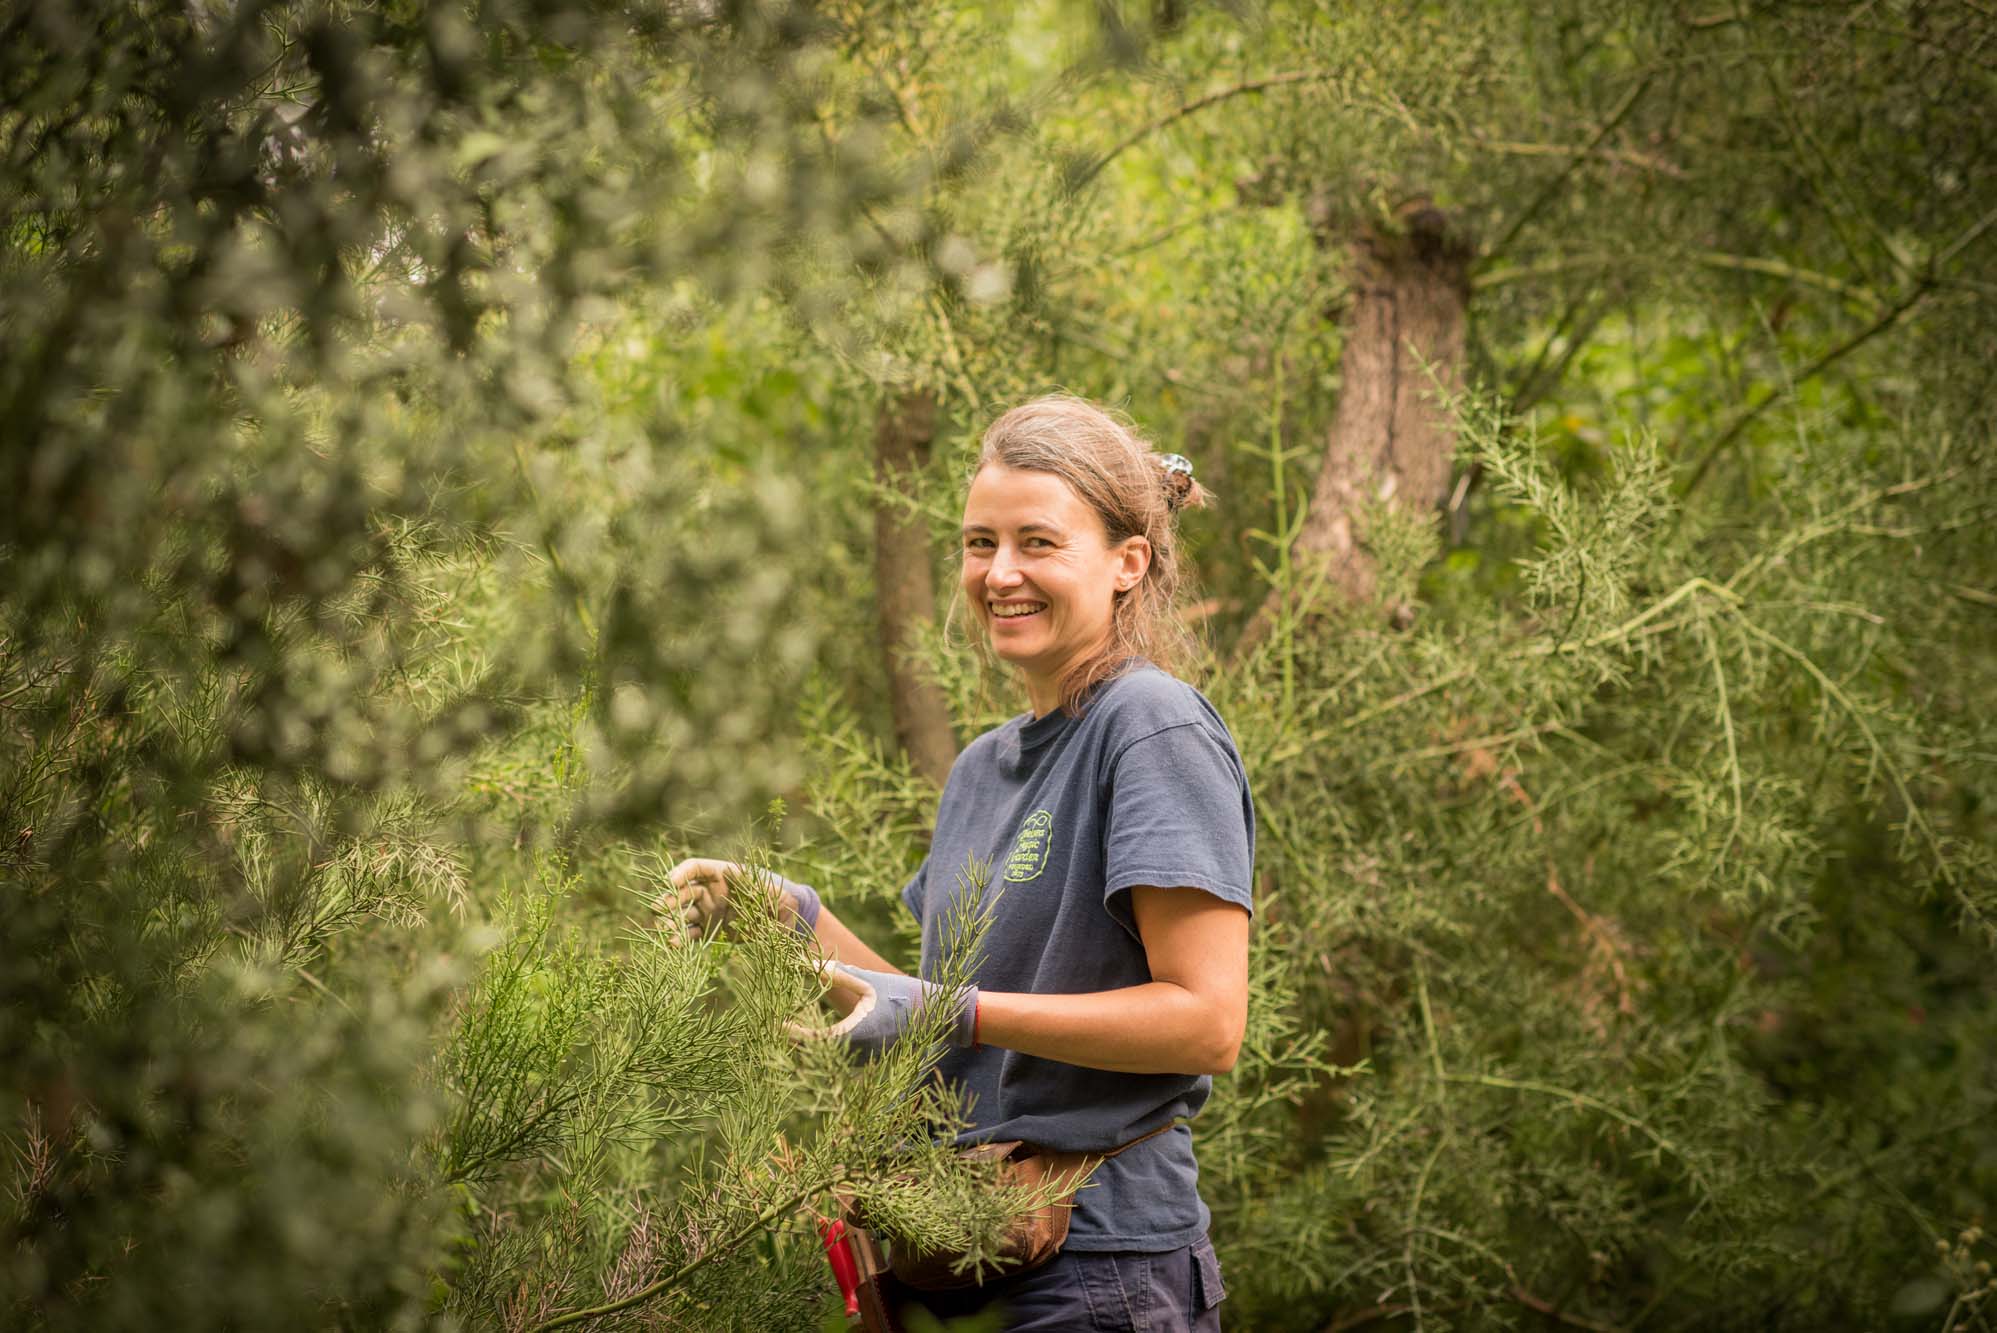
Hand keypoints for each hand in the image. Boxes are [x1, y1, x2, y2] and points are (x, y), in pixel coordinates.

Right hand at [660, 857, 819, 940]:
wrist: (785, 919)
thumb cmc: (780, 897)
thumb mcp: (773, 890)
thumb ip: (757, 887)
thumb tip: (733, 874)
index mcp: (722, 874)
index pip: (695, 868)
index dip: (680, 872)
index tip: (669, 882)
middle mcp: (711, 891)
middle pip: (683, 892)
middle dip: (669, 899)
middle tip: (659, 909)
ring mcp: (708, 911)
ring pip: (683, 914)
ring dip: (671, 921)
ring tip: (664, 931)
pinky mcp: (710, 930)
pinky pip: (691, 934)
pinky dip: (681, 939)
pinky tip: (674, 945)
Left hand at [791, 960, 977, 1055]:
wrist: (937, 1016)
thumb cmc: (903, 994)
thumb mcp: (869, 982)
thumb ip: (837, 975)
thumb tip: (805, 963)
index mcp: (854, 1036)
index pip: (814, 1040)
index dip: (792, 1033)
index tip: (775, 1022)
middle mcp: (856, 1056)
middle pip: (815, 1054)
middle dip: (795, 1043)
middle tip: (775, 1025)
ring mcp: (862, 1062)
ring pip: (827, 1060)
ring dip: (809, 1048)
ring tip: (790, 1031)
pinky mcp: (867, 1062)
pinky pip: (840, 1060)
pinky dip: (825, 1050)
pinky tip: (815, 1036)